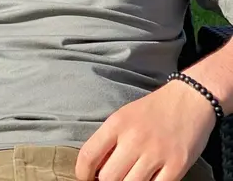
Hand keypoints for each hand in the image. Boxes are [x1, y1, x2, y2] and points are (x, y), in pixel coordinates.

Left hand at [75, 81, 216, 180]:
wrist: (189, 99)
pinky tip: (148, 180)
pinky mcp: (177, 165)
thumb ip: (110, 139)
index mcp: (117, 123)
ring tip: (130, 178)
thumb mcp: (124, 116)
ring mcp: (157, 153)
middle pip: (108, 177)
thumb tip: (94, 168)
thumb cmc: (153, 110)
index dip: (82, 173)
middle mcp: (134, 138)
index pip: (88, 155)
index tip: (87, 178)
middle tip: (113, 177)